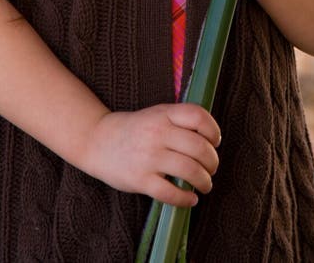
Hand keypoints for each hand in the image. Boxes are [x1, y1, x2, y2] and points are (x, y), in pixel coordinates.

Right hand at [81, 104, 220, 206]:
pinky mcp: (140, 179)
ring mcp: (148, 156)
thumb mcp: (156, 114)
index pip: (198, 116)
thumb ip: (180, 121)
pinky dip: (186, 199)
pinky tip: (190, 199)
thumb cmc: (134, 129)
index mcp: (163, 114)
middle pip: (199, 147)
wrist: (98, 140)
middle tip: (212, 168)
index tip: (215, 142)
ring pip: (189, 170)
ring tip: (205, 185)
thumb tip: (210, 141)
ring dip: (204, 181)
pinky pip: (170, 193)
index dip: (213, 130)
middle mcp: (157, 132)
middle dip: (212, 162)